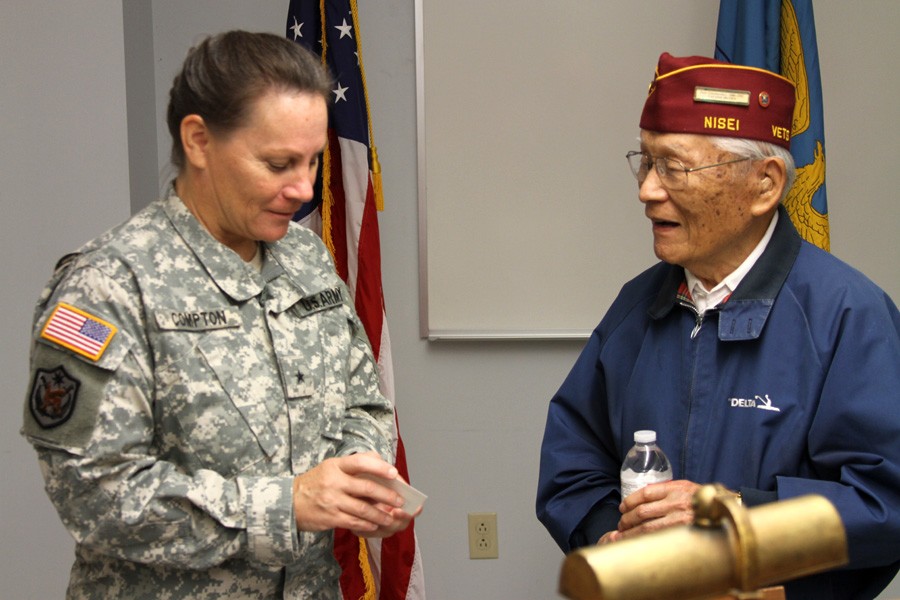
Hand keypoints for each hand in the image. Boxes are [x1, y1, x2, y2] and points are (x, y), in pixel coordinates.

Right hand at [293, 451, 412, 535]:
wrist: (288, 502)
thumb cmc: (316, 482)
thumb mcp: (331, 466)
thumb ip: (354, 465)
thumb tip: (382, 465)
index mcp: (336, 465)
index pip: (361, 462)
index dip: (379, 467)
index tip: (394, 473)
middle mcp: (334, 481)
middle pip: (367, 488)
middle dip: (387, 496)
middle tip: (400, 501)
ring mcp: (331, 500)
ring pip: (363, 509)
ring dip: (380, 514)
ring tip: (391, 517)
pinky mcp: (330, 517)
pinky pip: (354, 522)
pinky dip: (367, 524)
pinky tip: (374, 525)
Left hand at [615, 479, 701, 539]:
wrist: (726, 512)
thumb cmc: (704, 499)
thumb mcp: (685, 486)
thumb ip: (665, 490)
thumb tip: (641, 497)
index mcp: (676, 489)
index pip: (645, 494)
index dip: (629, 501)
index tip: (622, 507)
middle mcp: (677, 504)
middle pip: (642, 512)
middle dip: (627, 519)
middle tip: (620, 524)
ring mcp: (680, 521)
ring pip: (647, 529)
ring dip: (631, 533)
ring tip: (622, 535)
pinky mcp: (684, 535)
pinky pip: (658, 540)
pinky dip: (644, 542)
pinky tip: (636, 544)